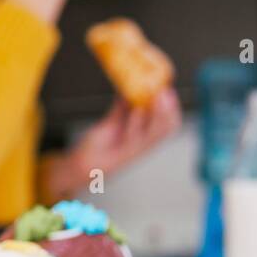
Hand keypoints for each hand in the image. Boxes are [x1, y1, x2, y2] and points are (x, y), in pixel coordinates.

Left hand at [58, 88, 181, 191]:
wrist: (84, 164)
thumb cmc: (97, 147)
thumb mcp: (112, 123)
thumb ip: (120, 109)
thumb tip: (126, 91)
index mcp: (144, 137)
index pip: (168, 122)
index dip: (172, 107)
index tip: (169, 91)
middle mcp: (144, 144)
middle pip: (167, 128)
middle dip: (168, 109)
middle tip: (164, 92)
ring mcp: (135, 150)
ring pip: (155, 133)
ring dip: (157, 113)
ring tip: (156, 97)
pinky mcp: (123, 154)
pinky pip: (134, 139)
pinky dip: (136, 123)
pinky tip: (137, 110)